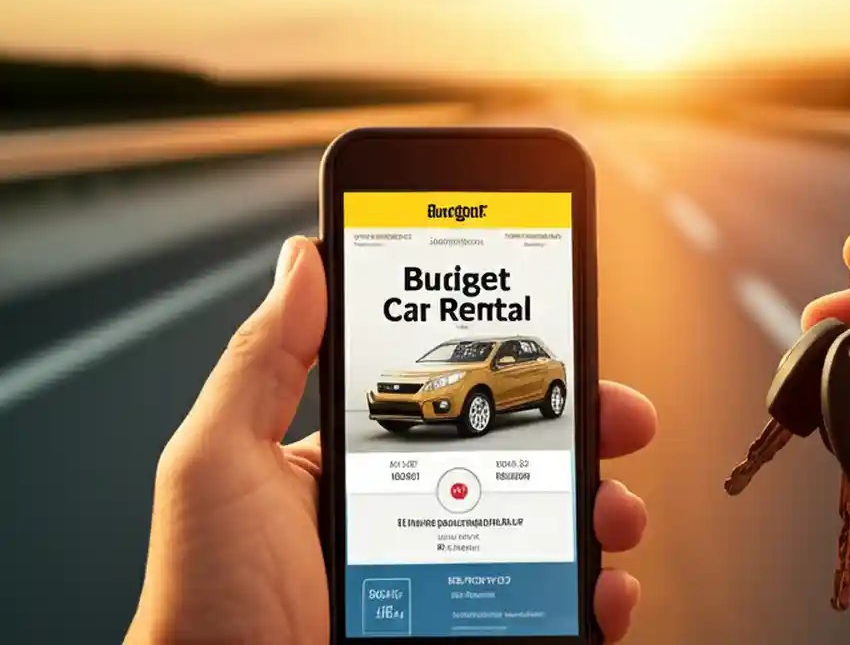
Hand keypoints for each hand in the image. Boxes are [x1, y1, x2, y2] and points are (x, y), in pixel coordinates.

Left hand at [127, 237, 656, 643]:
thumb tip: (303, 262)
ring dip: (606, 509)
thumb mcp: (219, 459)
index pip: (458, 408)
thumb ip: (261, 360)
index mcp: (362, 471)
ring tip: (615, 511)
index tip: (563, 347)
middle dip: (587, 434)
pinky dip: (600, 596)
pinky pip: (555, 608)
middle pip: (525, 462)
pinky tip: (604, 588)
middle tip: (622, 420)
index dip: (516, 376)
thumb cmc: (206, 599)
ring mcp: (450, 579)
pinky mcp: (477, 630)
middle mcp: (416, 519)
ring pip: (554, 531)